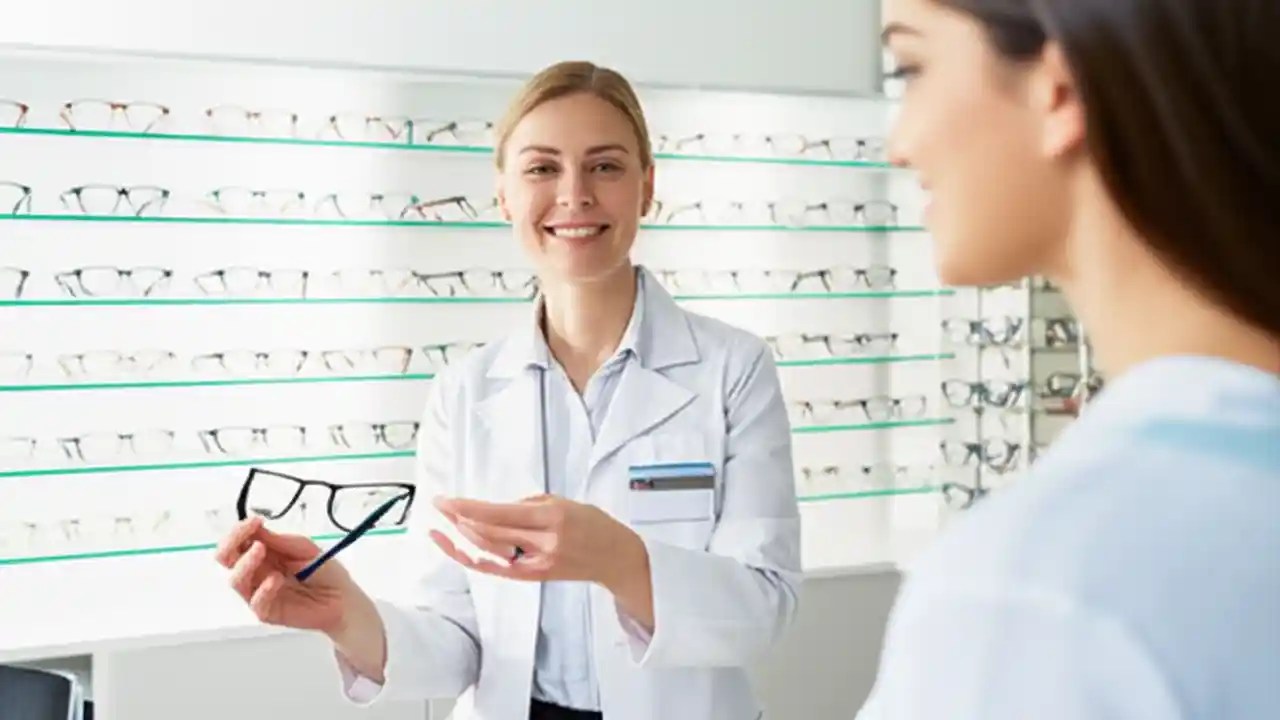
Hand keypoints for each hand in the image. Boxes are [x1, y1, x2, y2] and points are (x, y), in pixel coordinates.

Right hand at [214, 515, 356, 634]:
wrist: (343, 598)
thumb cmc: (324, 571)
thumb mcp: (305, 548)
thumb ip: (280, 541)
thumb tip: (255, 529)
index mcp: (263, 554)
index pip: (237, 541)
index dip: (239, 530)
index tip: (254, 521)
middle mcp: (256, 572)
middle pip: (226, 559)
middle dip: (231, 545)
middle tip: (252, 538)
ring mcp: (259, 593)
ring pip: (235, 581)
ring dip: (245, 563)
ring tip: (261, 551)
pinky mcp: (268, 612)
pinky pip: (256, 603)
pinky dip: (263, 589)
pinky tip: (276, 580)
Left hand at [429, 494, 644, 588]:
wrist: (614, 557)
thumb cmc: (593, 524)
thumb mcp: (565, 501)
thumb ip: (530, 504)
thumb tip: (498, 510)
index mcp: (552, 517)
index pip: (500, 513)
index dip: (470, 508)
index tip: (448, 500)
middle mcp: (543, 541)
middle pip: (490, 532)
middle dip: (460, 518)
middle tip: (440, 505)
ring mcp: (537, 562)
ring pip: (491, 550)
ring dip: (464, 536)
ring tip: (445, 523)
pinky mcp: (534, 576)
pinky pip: (498, 568)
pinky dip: (475, 559)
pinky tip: (457, 550)